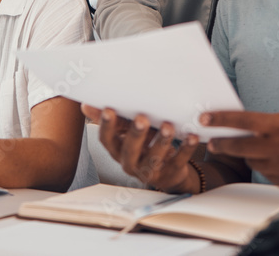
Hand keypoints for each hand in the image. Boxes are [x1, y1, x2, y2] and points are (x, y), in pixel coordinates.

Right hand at [81, 104, 199, 192]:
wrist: (167, 171)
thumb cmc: (144, 146)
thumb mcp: (126, 133)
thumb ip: (113, 120)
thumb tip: (86, 105)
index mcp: (117, 151)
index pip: (107, 140)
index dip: (106, 126)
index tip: (109, 109)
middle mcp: (130, 163)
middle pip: (130, 150)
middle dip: (135, 134)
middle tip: (141, 118)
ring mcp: (151, 171)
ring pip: (154, 159)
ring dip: (161, 142)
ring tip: (168, 126)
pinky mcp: (171, 173)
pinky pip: (178, 161)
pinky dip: (186, 149)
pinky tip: (192, 136)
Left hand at [202, 109, 278, 196]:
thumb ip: (271, 121)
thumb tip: (246, 123)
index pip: (243, 120)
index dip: (221, 119)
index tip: (204, 119)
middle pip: (238, 145)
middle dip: (221, 144)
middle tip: (211, 143)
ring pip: (251, 161)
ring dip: (251, 155)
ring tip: (266, 150)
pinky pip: (265, 173)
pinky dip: (267, 166)